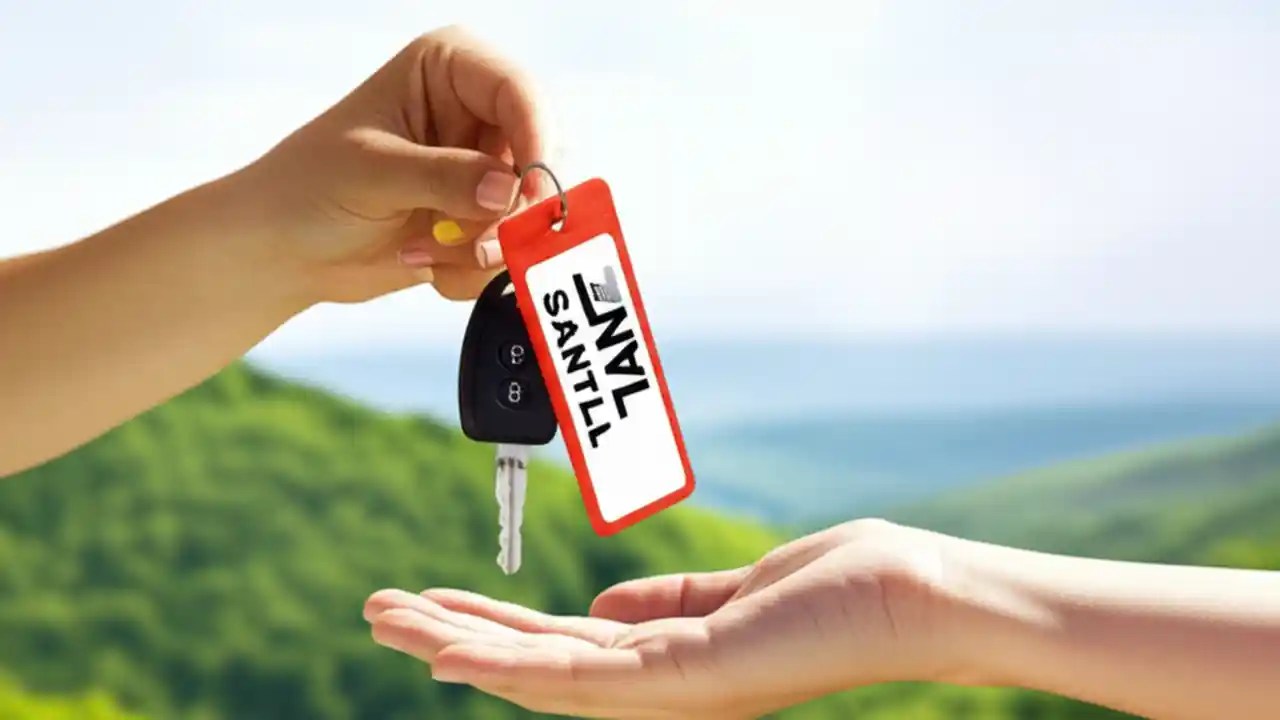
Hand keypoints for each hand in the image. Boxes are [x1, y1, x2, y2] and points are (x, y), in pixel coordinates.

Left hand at [241, 25, 545, 303]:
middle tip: (482, 242)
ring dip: (487, 243)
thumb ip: (445, 177)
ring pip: (531, 210)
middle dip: (514, 209)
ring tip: (427, 249)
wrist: (282, 250)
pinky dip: (473, 267)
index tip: (528, 193)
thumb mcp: (372, 171)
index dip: (536, 141)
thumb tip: (509, 191)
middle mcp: (476, 115)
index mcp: (449, 70)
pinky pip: (512, 248)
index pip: (519, 92)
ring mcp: (482, 170)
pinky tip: (424, 258)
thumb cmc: (307, 187)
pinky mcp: (482, 220)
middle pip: (542, 155)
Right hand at [363, 520, 962, 718]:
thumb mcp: (732, 592)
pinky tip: (457, 650)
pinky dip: (513, 664)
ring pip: (541, 673)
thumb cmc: (842, 588)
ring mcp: (674, 689)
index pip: (560, 646)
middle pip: (534, 663)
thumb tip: (607, 608)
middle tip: (377, 613)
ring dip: (459, 647)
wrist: (914, 595)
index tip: (436, 603)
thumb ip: (667, 603)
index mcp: (669, 661)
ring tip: (388, 621)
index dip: (493, 627)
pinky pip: (585, 674)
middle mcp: (661, 686)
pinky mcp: (692, 679)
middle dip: (453, 637)